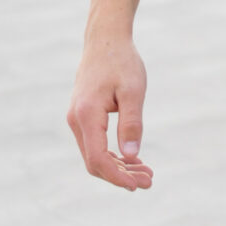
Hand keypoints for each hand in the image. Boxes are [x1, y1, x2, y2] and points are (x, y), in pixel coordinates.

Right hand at [67, 30, 152, 189]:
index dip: (117, 176)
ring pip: (94, 154)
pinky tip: (133, 159)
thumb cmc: (122, 62)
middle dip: (120, 175)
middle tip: (149, 181)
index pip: (97, 158)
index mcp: (87, 114)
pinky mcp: (82, 116)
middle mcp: (76, 120)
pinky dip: (113, 154)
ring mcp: (76, 119)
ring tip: (146, 173)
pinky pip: (95, 144)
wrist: (105, 40)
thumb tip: (132, 156)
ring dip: (119, 167)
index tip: (138, 185)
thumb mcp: (134, 91)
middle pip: (94, 161)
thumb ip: (132, 124)